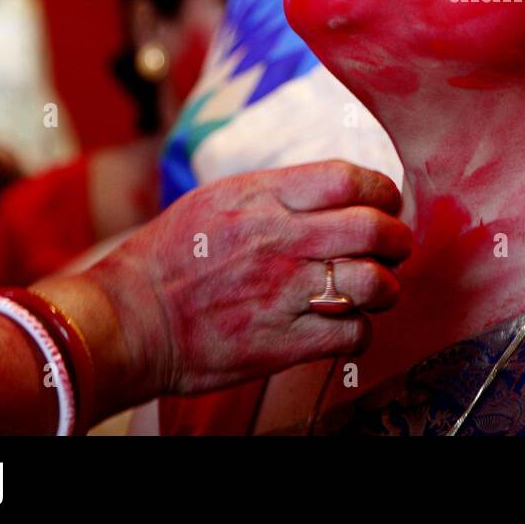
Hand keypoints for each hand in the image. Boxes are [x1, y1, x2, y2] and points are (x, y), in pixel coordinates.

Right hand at [41, 161, 411, 409]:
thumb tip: (340, 189)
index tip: (385, 203)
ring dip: (385, 287)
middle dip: (397, 239)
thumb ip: (280, 192)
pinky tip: (346, 325)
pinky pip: (353, 334)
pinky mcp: (283, 343)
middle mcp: (279, 241)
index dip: (382, 191)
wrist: (127, 320)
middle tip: (394, 247)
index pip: (349, 179)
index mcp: (262, 197)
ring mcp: (283, 294)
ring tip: (375, 288)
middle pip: (373, 229)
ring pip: (374, 284)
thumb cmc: (171, 256)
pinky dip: (361, 331)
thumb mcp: (220, 198)